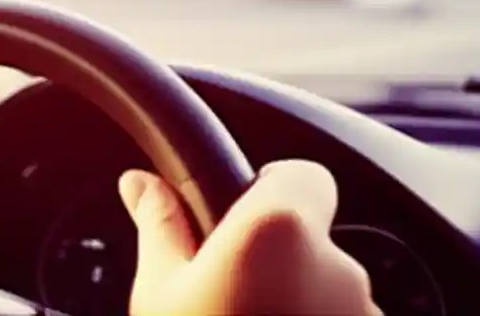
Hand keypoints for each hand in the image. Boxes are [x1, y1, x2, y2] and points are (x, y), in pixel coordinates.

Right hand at [120, 160, 379, 315]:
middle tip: (232, 299)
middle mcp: (340, 269)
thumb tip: (139, 183)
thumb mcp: (161, 292)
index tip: (241, 222)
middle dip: (282, 262)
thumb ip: (161, 227)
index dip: (273, 190)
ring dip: (303, 305)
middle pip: (315, 240)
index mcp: (279, 231)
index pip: (306, 175)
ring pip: (333, 294)